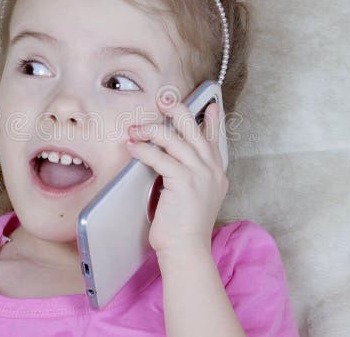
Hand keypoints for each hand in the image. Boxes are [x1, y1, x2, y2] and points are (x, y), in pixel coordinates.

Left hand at [126, 94, 228, 257]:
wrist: (186, 249)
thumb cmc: (184, 227)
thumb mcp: (193, 196)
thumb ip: (189, 174)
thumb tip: (170, 156)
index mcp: (216, 173)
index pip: (214, 139)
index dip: (211, 120)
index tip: (208, 104)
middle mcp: (211, 170)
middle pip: (195, 130)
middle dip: (180, 111)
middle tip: (166, 99)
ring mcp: (200, 174)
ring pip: (175, 140)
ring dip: (152, 130)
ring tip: (135, 128)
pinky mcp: (184, 181)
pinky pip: (161, 157)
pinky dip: (144, 149)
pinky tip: (133, 146)